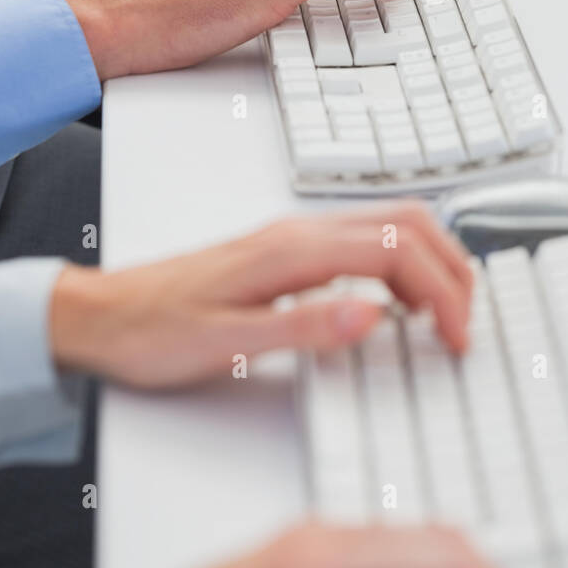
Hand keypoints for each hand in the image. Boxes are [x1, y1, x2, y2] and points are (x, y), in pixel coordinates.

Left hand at [50, 202, 473, 385]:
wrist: (102, 317)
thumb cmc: (153, 332)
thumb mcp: (224, 344)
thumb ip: (302, 328)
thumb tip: (370, 317)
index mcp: (290, 249)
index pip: (394, 249)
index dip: (439, 290)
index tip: (456, 335)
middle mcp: (298, 231)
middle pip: (405, 222)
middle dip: (451, 267)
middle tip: (466, 323)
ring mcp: (295, 236)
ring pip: (390, 224)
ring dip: (432, 261)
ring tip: (446, 314)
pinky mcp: (290, 252)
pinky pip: (367, 239)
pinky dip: (404, 263)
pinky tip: (400, 303)